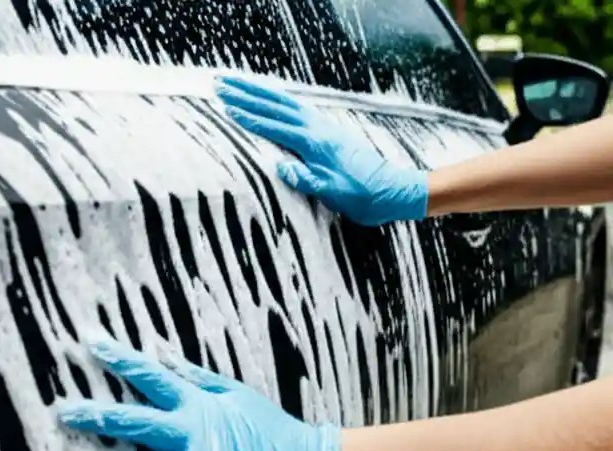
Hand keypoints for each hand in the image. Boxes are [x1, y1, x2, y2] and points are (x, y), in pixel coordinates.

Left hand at [57, 340, 340, 450]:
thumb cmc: (271, 428)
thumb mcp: (235, 394)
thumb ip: (196, 377)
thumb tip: (163, 355)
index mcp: (198, 407)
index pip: (151, 376)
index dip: (120, 358)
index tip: (89, 342)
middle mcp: (193, 437)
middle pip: (137, 424)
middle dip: (99, 417)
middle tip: (64, 413)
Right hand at [215, 75, 428, 226]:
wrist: (396, 191)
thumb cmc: (365, 198)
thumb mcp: (336, 195)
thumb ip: (309, 180)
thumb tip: (282, 168)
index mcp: (318, 145)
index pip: (277, 127)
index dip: (251, 118)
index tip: (227, 108)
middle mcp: (321, 130)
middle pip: (278, 106)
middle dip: (248, 95)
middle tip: (222, 84)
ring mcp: (326, 127)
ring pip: (287, 103)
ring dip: (260, 92)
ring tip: (238, 83)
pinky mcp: (330, 131)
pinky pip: (297, 108)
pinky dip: (278, 99)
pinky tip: (271, 97)